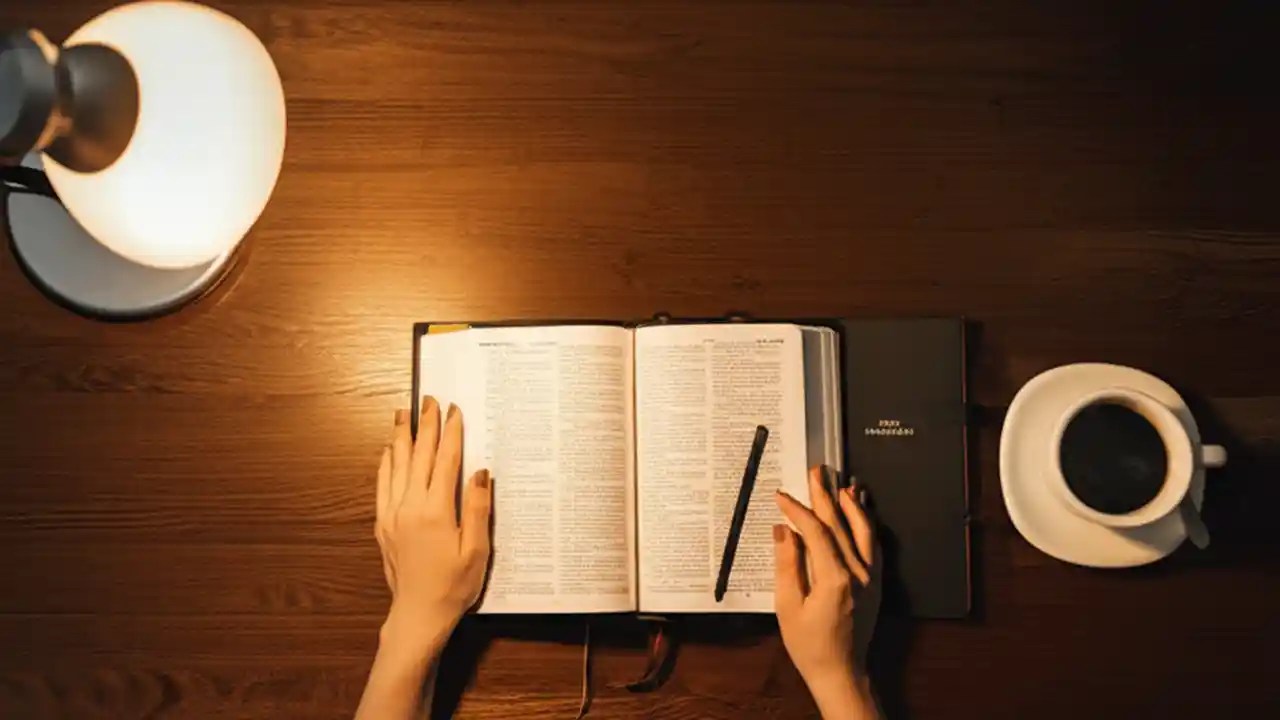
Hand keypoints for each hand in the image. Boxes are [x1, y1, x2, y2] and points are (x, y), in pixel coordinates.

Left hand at [375, 397, 492, 651]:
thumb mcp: (477, 550)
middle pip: (418, 456)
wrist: (419, 614)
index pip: (445, 461)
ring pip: (397, 465)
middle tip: (428, 400)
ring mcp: (393, 515)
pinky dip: (386, 464)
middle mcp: (410, 507)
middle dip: (425, 425)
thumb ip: (479, 508)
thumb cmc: (453, 586)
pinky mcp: (383, 525)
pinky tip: (389, 451)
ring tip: (403, 414)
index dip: (451, 433)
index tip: (455, 411)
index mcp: (437, 511)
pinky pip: (383, 485)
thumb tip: (481, 472)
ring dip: (402, 437)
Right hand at [774, 467, 880, 719]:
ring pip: (864, 530)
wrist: (841, 671)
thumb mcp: (788, 606)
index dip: (798, 511)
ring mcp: (871, 577)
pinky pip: (874, 545)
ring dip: (853, 505)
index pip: (815, 532)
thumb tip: (784, 531)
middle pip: (840, 524)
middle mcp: (858, 573)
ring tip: (842, 484)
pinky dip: (867, 524)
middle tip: (816, 471)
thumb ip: (787, 565)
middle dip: (825, 495)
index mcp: (834, 579)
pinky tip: (861, 512)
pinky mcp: (876, 582)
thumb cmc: (809, 644)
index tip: (782, 496)